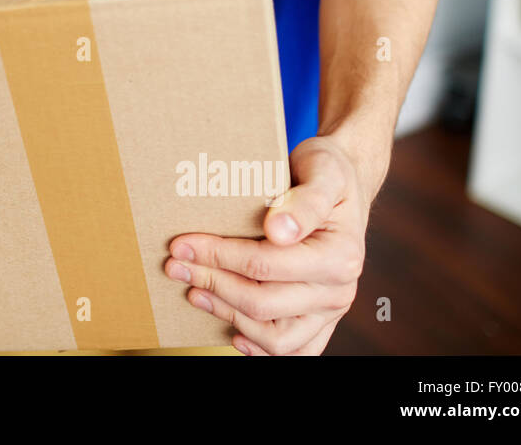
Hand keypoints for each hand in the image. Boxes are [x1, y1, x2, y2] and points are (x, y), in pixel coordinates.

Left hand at [162, 135, 368, 354]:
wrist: (345, 186)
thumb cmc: (328, 175)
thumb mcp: (322, 170)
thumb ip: (304, 201)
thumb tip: (277, 231)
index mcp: (340, 255)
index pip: (264, 263)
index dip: (217, 256)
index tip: (181, 244)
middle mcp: (339, 290)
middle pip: (262, 302)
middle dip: (211, 283)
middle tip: (175, 265)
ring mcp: (330, 311)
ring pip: (275, 337)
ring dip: (227, 315)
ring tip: (194, 292)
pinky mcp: (320, 322)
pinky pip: (294, 350)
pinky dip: (260, 348)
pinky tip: (232, 330)